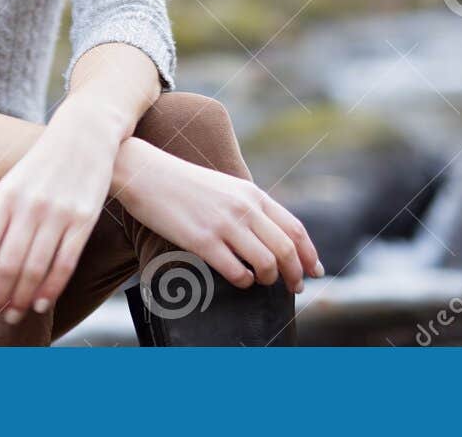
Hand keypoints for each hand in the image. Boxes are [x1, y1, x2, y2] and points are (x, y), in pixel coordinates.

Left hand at [0, 121, 115, 320]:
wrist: (84, 135)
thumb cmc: (40, 166)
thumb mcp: (7, 186)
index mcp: (5, 196)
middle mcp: (30, 205)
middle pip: (7, 263)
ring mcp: (58, 213)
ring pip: (35, 267)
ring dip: (21, 299)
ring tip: (12, 316)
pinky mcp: (84, 219)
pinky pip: (65, 263)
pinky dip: (51, 289)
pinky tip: (41, 304)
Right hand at [112, 137, 321, 291]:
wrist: (146, 174)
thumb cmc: (183, 184)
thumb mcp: (225, 187)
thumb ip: (249, 206)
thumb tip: (270, 235)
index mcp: (252, 194)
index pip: (295, 228)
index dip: (310, 254)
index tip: (315, 271)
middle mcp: (244, 208)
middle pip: (287, 249)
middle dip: (296, 274)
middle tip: (295, 287)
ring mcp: (224, 224)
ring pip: (267, 263)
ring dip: (269, 279)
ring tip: (260, 280)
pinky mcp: (203, 241)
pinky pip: (236, 271)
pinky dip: (244, 281)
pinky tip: (238, 279)